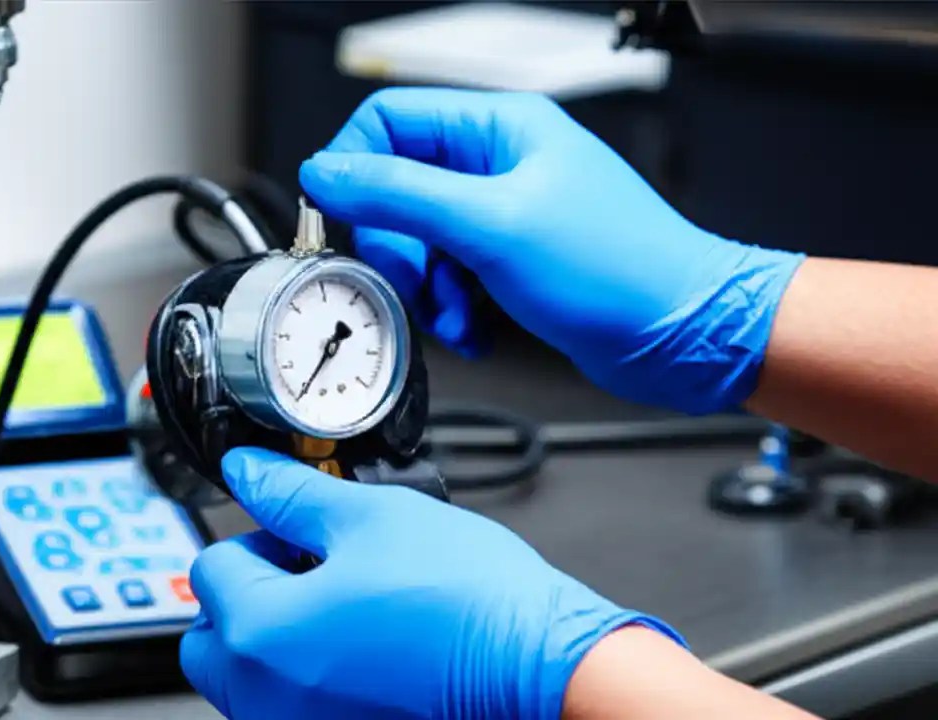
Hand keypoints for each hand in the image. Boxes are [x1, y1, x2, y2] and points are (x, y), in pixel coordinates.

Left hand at [181, 448, 682, 719]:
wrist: (543, 670)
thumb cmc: (473, 604)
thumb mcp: (372, 517)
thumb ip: (290, 492)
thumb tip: (246, 471)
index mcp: (262, 636)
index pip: (211, 569)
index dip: (260, 535)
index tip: (303, 533)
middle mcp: (266, 700)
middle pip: (213, 638)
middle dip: (250, 597)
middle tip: (312, 572)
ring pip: (249, 680)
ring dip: (275, 641)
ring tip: (349, 611)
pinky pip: (291, 709)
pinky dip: (310, 681)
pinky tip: (367, 653)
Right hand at [300, 87, 804, 413]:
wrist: (683, 335)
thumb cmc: (619, 271)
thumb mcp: (491, 225)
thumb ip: (399, 195)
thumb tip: (326, 172)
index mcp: (498, 129)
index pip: (388, 121)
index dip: (354, 170)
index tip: (340, 222)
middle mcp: (498, 163)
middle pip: (396, 187)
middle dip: (394, 245)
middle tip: (404, 282)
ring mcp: (504, 213)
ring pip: (418, 239)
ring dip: (423, 287)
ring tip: (452, 315)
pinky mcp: (510, 261)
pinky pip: (449, 276)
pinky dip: (450, 309)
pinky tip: (474, 329)